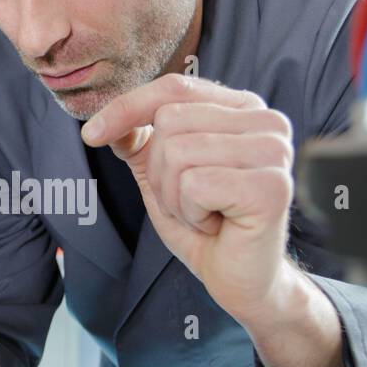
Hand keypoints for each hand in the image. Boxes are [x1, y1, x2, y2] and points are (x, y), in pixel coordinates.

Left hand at [80, 74, 297, 327]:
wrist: (238, 278)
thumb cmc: (206, 224)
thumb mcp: (161, 175)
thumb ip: (139, 140)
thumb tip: (104, 122)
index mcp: (243, 108)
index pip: (174, 88)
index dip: (127, 108)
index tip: (91, 135)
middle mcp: (267, 121)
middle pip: (171, 121)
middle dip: (161, 173)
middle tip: (191, 202)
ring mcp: (274, 152)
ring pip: (179, 153)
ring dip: (176, 197)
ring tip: (205, 214)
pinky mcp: (272, 186)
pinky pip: (196, 185)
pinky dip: (192, 213)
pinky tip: (217, 224)